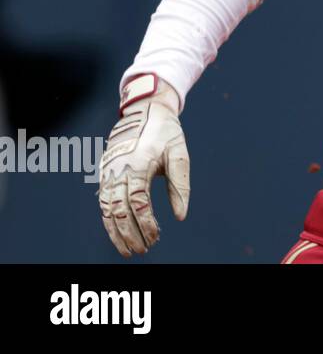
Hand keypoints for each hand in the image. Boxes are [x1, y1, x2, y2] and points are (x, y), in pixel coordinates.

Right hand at [97, 75, 190, 256]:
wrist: (145, 110)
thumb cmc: (166, 133)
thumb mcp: (179, 154)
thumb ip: (180, 186)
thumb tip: (180, 216)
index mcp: (137, 164)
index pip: (138, 203)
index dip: (146, 223)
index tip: (156, 237)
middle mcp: (118, 169)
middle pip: (119, 210)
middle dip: (130, 234)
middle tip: (142, 251)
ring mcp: (108, 171)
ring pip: (107, 209)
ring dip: (115, 232)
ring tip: (128, 249)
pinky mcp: (104, 173)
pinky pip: (103, 202)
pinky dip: (109, 220)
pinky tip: (118, 233)